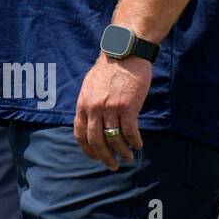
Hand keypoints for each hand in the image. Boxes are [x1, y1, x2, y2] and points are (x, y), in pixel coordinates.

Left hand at [73, 52, 151, 169]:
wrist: (124, 53)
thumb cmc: (109, 69)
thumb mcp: (90, 86)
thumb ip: (90, 104)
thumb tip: (92, 121)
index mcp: (83, 104)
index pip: (80, 134)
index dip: (87, 149)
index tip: (94, 158)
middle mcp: (94, 108)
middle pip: (96, 141)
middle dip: (104, 157)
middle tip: (112, 165)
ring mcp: (110, 108)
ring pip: (114, 139)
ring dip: (122, 152)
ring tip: (128, 157)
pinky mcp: (128, 107)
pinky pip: (130, 132)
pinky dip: (134, 142)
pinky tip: (138, 145)